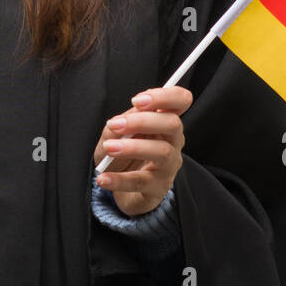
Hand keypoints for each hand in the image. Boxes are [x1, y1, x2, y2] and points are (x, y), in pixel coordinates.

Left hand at [91, 86, 190, 217]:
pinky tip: (103, 178)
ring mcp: (168, 166)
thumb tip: (119, 122)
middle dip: (143, 121)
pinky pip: (141, 181)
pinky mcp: (158, 188)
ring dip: (132, 147)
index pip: (181, 100)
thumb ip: (120, 123)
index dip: (165, 96)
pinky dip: (119, 179)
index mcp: (165, 121)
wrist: (120, 187)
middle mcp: (173, 141)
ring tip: (108, 148)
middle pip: (173, 124)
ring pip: (162, 151)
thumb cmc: (122, 153)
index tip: (137, 101)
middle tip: (115, 124)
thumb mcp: (116, 134)